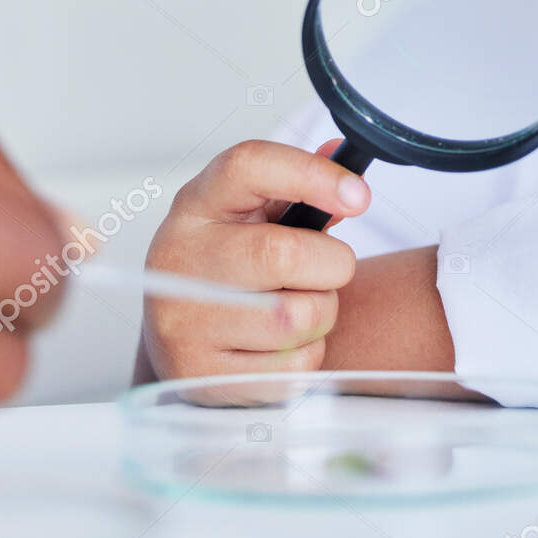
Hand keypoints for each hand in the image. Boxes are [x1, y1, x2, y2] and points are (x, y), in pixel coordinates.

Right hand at [140, 139, 368, 391]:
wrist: (180, 334)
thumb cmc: (231, 266)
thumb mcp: (256, 215)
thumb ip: (302, 188)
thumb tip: (343, 162)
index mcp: (196, 205)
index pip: (248, 166)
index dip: (312, 174)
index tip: (358, 195)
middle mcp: (179, 258)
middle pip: (283, 253)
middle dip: (330, 265)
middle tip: (327, 269)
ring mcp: (183, 321)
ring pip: (296, 318)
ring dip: (320, 314)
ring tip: (297, 306)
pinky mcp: (201, 375)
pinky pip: (293, 369)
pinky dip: (306, 356)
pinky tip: (278, 345)